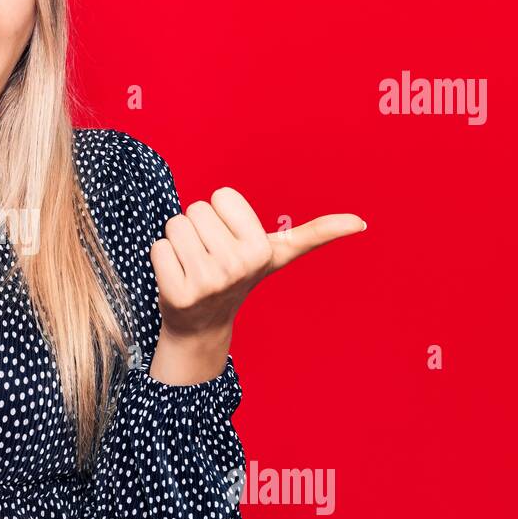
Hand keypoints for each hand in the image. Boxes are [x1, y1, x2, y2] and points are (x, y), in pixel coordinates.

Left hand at [152, 187, 365, 340]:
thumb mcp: (278, 254)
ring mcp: (206, 282)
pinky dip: (162, 259)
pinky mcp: (176, 293)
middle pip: (195, 209)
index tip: (230, 239)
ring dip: (179, 242)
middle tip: (209, 255)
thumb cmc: (241, 275)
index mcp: (261, 249)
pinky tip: (177, 278)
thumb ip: (315, 234)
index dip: (222, 214)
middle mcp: (237, 266)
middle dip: (199, 228)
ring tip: (194, 265)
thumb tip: (360, 222)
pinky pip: (157, 248)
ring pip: (175, 225)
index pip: (221, 196)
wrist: (205, 323)